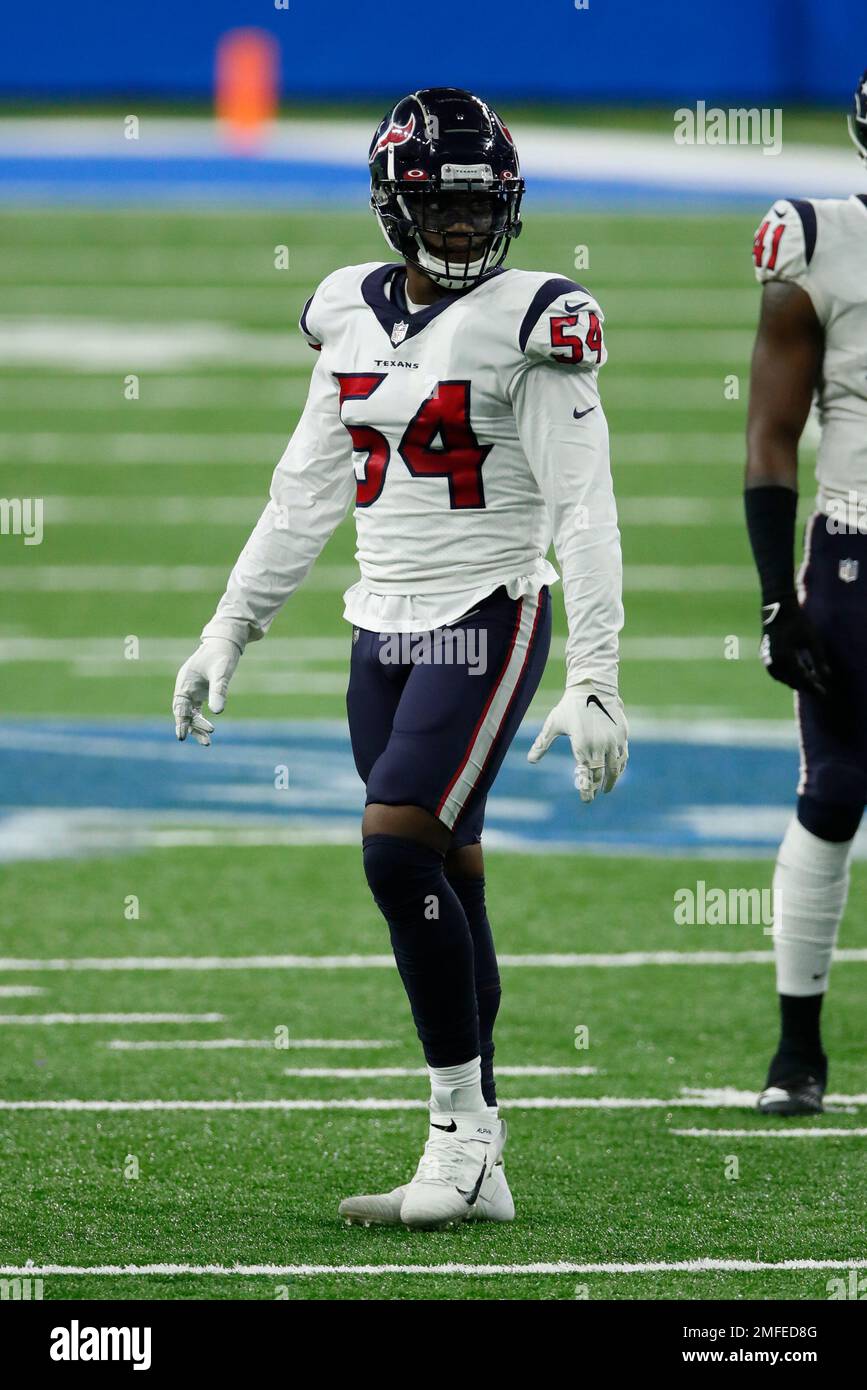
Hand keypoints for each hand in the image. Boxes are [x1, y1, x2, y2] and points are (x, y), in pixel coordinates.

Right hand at [172, 637, 240, 744]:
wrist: (225, 644)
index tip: (182, 737)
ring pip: (192, 714)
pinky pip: (198, 710)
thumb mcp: (221, 673)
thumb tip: (218, 712)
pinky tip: (209, 730)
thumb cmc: (221, 655)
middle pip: (185, 713)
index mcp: (185, 682)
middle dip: (193, 728)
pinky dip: (202, 720)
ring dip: (198, 727)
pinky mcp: (201, 692)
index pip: (179, 707)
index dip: (180, 722)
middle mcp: (186, 688)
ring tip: (207, 742)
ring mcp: (193, 691)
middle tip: (206, 742)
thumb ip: (218, 691)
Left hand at [527, 682, 628, 802]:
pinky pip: (623, 756)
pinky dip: (620, 766)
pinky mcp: (622, 734)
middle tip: (593, 796)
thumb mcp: (553, 723)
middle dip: (596, 787)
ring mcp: (613, 740)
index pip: (585, 774)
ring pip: (615, 767)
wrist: (593, 687)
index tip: (585, 799)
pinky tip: (616, 771)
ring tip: (606, 788)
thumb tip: (530, 761)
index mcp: (582, 745)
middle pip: (600, 774)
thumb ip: (542, 743)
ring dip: (611, 780)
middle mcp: (599, 745)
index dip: (586, 789)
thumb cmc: (570, 706)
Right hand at [760, 595, 830, 696]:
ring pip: (783, 678)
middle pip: (792, 681)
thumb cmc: (798, 622)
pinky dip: (788, 674)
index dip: (813, 686)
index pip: (801, 678)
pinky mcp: (764, 657)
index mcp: (785, 656)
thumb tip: (827, 676)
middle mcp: (773, 661)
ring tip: (811, 675)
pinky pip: (777, 672)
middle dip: (806, 685)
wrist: (778, 610)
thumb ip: (818, 658)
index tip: (823, 692)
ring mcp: (767, 659)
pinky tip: (800, 668)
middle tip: (819, 687)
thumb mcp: (812, 640)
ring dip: (797, 680)